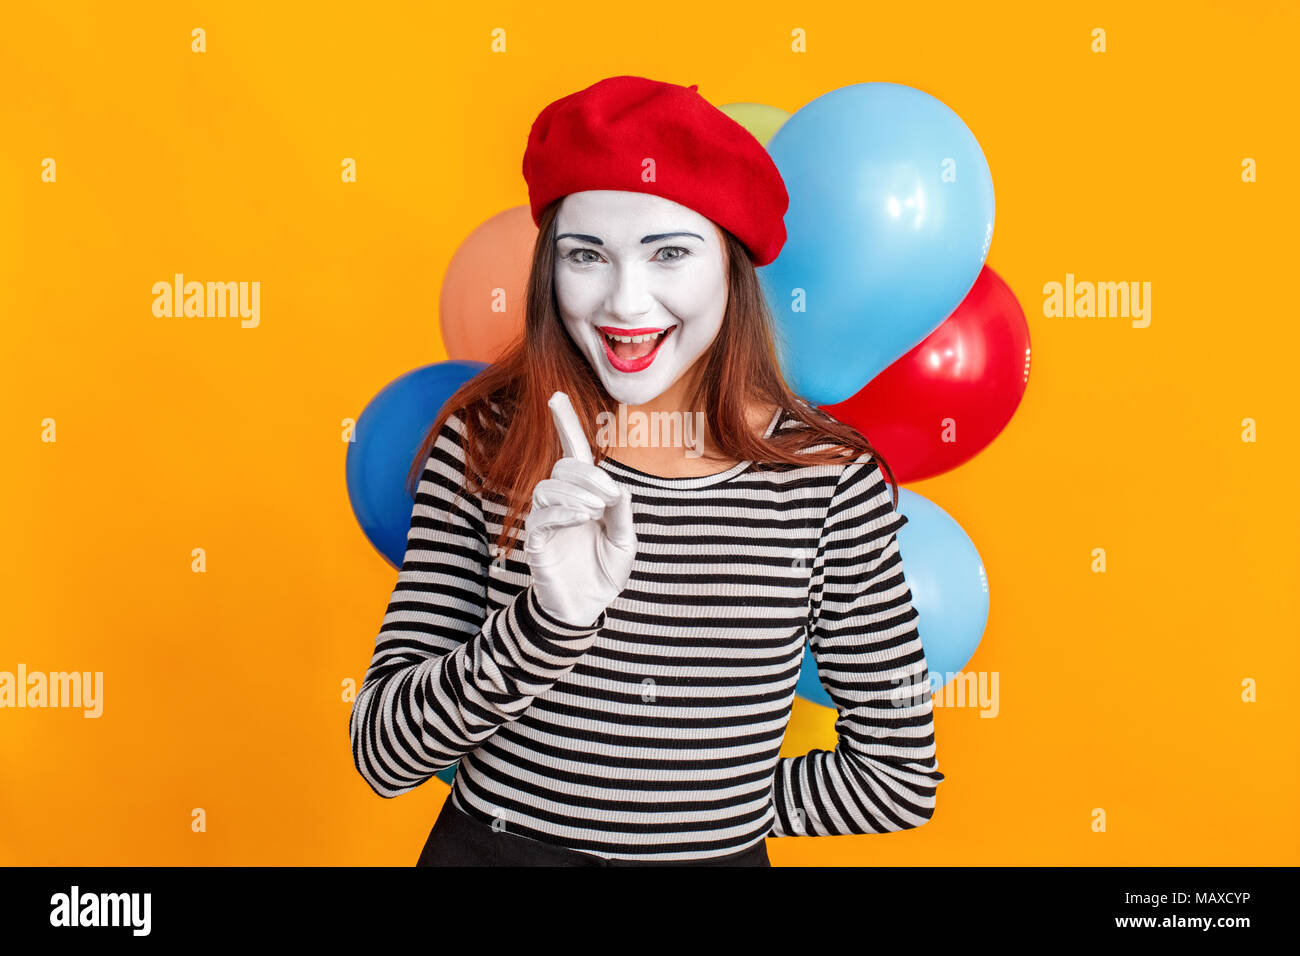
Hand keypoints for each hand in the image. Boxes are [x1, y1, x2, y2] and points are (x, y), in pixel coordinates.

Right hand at [524, 391, 636, 626]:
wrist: (585, 608)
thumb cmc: (603, 572)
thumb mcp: (624, 541)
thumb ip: (622, 513)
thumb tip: (620, 487)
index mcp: (583, 496)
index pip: (573, 455)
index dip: (565, 425)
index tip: (556, 396)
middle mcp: (560, 502)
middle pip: (565, 469)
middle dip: (590, 476)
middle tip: (610, 498)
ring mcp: (544, 520)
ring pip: (549, 487)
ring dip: (577, 493)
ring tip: (595, 511)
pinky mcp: (534, 541)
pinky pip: (543, 515)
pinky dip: (564, 512)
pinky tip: (582, 519)